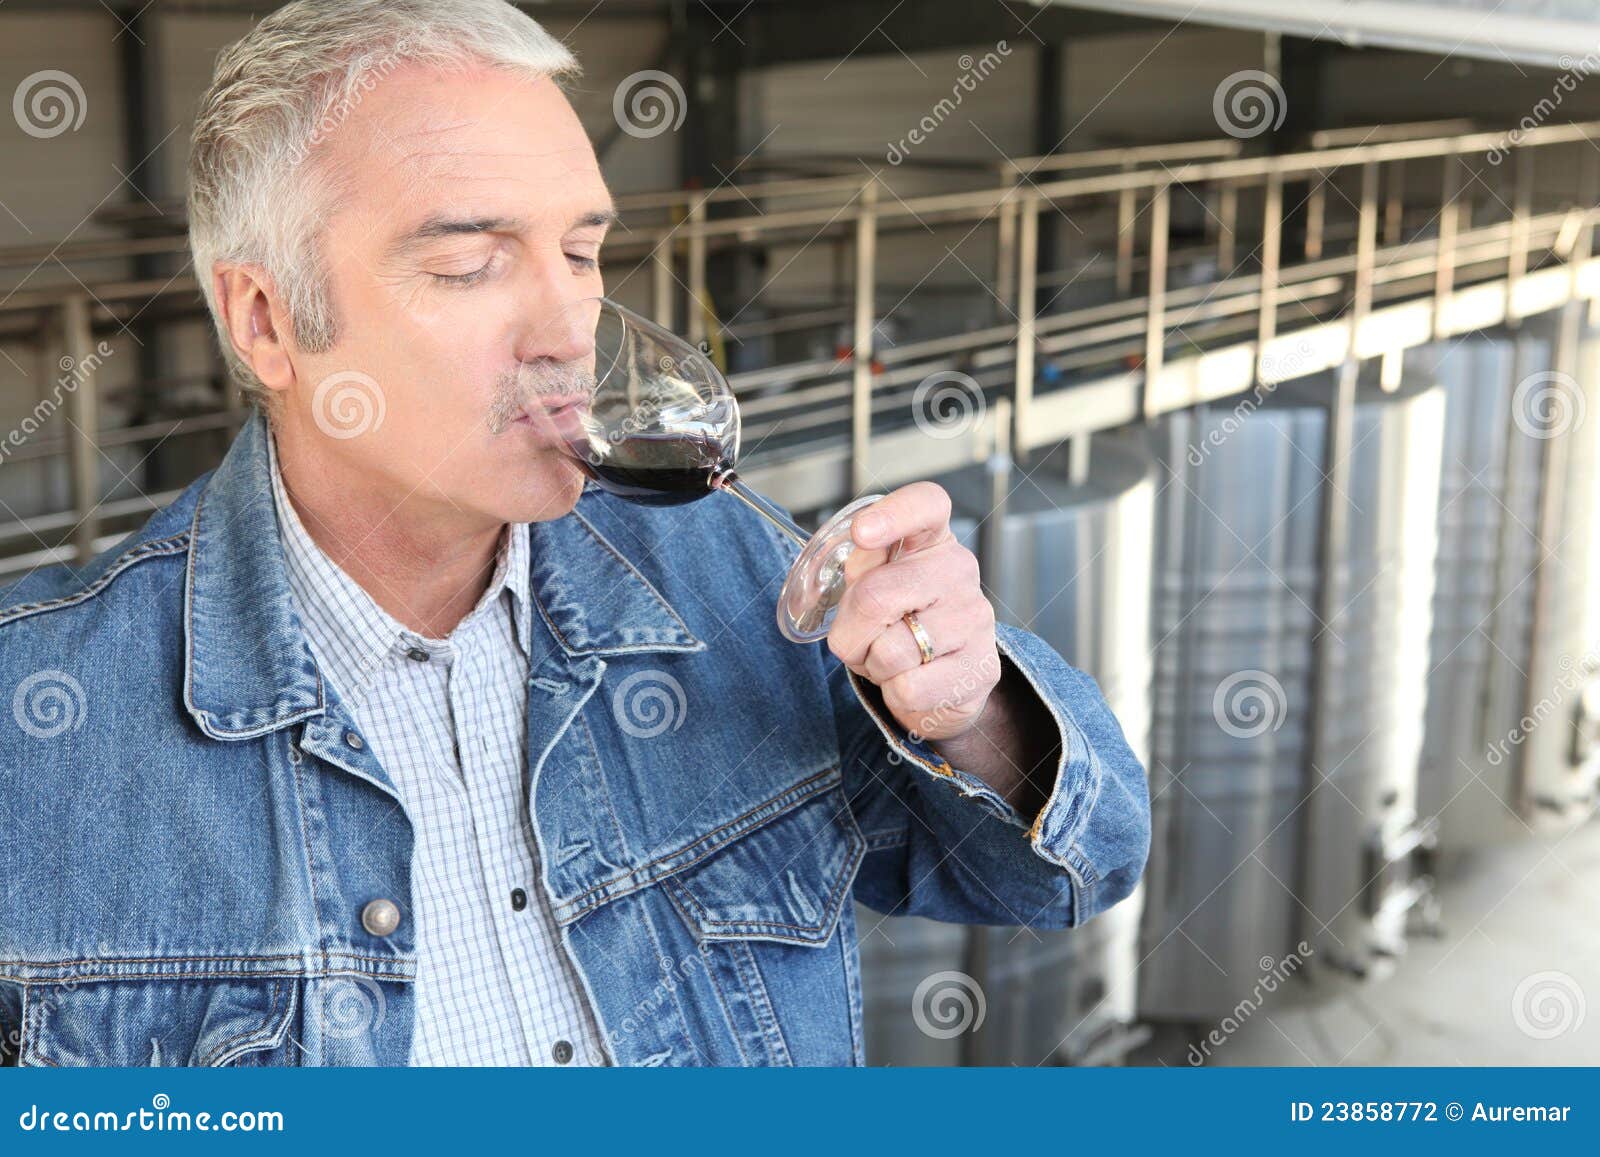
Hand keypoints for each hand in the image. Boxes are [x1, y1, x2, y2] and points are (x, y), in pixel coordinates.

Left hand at [825, 481, 1002, 741]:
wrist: (943, 681)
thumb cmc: (902, 622)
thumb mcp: (876, 586)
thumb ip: (863, 566)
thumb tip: (861, 551)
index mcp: (932, 539)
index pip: (926, 505)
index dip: (892, 515)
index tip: (861, 533)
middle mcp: (960, 570)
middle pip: (875, 597)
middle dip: (849, 632)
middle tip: (861, 640)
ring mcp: (975, 618)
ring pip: (889, 651)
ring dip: (873, 666)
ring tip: (891, 660)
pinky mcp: (981, 668)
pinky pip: (909, 689)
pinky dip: (895, 693)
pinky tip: (913, 680)